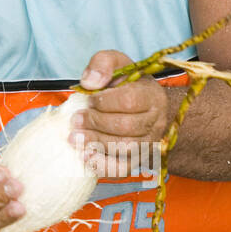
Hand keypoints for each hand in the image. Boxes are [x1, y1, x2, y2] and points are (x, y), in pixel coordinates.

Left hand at [72, 50, 168, 169]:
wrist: (138, 105)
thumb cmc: (124, 84)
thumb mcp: (116, 63)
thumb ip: (102, 64)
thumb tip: (89, 83)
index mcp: (152, 95)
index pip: (130, 100)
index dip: (105, 102)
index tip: (88, 99)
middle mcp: (156, 121)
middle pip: (127, 126)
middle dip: (96, 123)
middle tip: (75, 120)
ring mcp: (149, 143)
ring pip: (125, 148)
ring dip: (96, 143)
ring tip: (74, 137)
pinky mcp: (137, 160)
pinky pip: (123, 168)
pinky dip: (102, 165)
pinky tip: (85, 156)